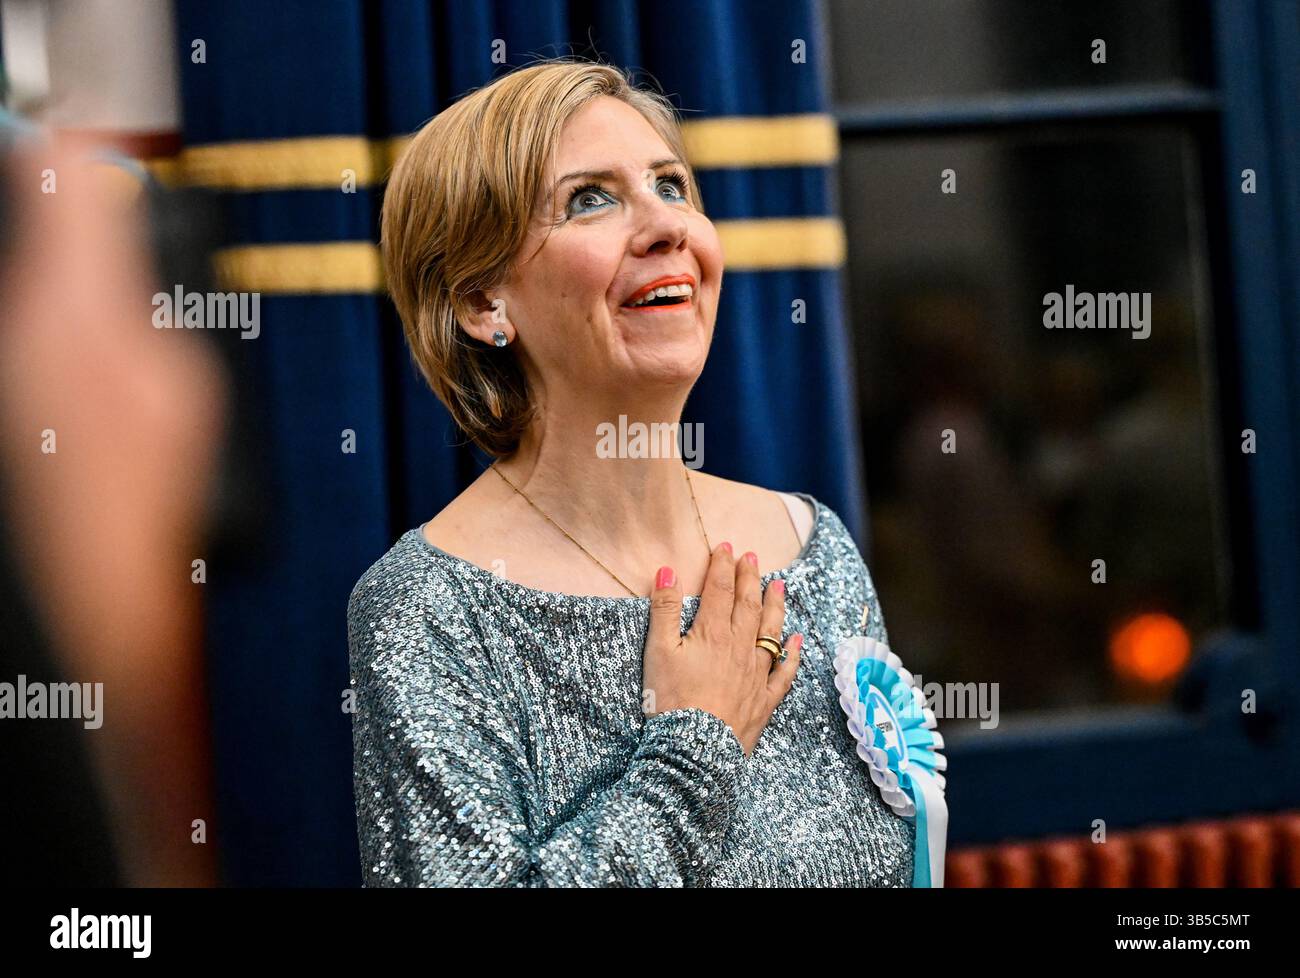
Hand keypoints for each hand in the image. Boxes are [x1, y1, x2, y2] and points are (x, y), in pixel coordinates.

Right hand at [642, 543, 802, 755]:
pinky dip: (793, 654)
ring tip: (779, 585)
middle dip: (749, 578)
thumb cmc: (671, 701)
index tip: (726, 548)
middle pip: (748, 605)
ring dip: (775, 605)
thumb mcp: (658, 651)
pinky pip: (784, 672)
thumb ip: (663, 609)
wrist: (694, 749)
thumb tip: (667, 571)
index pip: (720, 590)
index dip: (723, 566)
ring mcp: (756, 673)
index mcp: (713, 633)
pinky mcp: (764, 699)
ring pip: (771, 631)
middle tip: (753, 557)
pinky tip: (798, 641)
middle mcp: (740, 647)